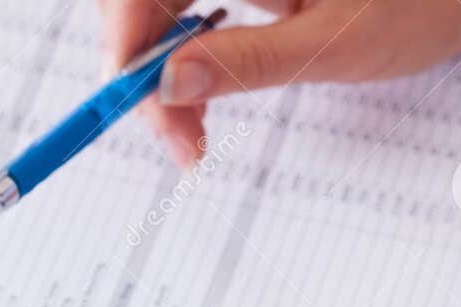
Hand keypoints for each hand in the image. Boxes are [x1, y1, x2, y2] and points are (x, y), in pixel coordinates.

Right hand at [99, 0, 460, 166]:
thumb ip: (248, 62)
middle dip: (143, 66)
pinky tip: (201, 100)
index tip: (128, 95)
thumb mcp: (336, 42)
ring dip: (162, 72)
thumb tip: (170, 86)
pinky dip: (188, 61)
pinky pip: (193, 11)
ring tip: (190, 137)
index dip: (124, 34)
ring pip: (164, 6)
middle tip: (175, 139)